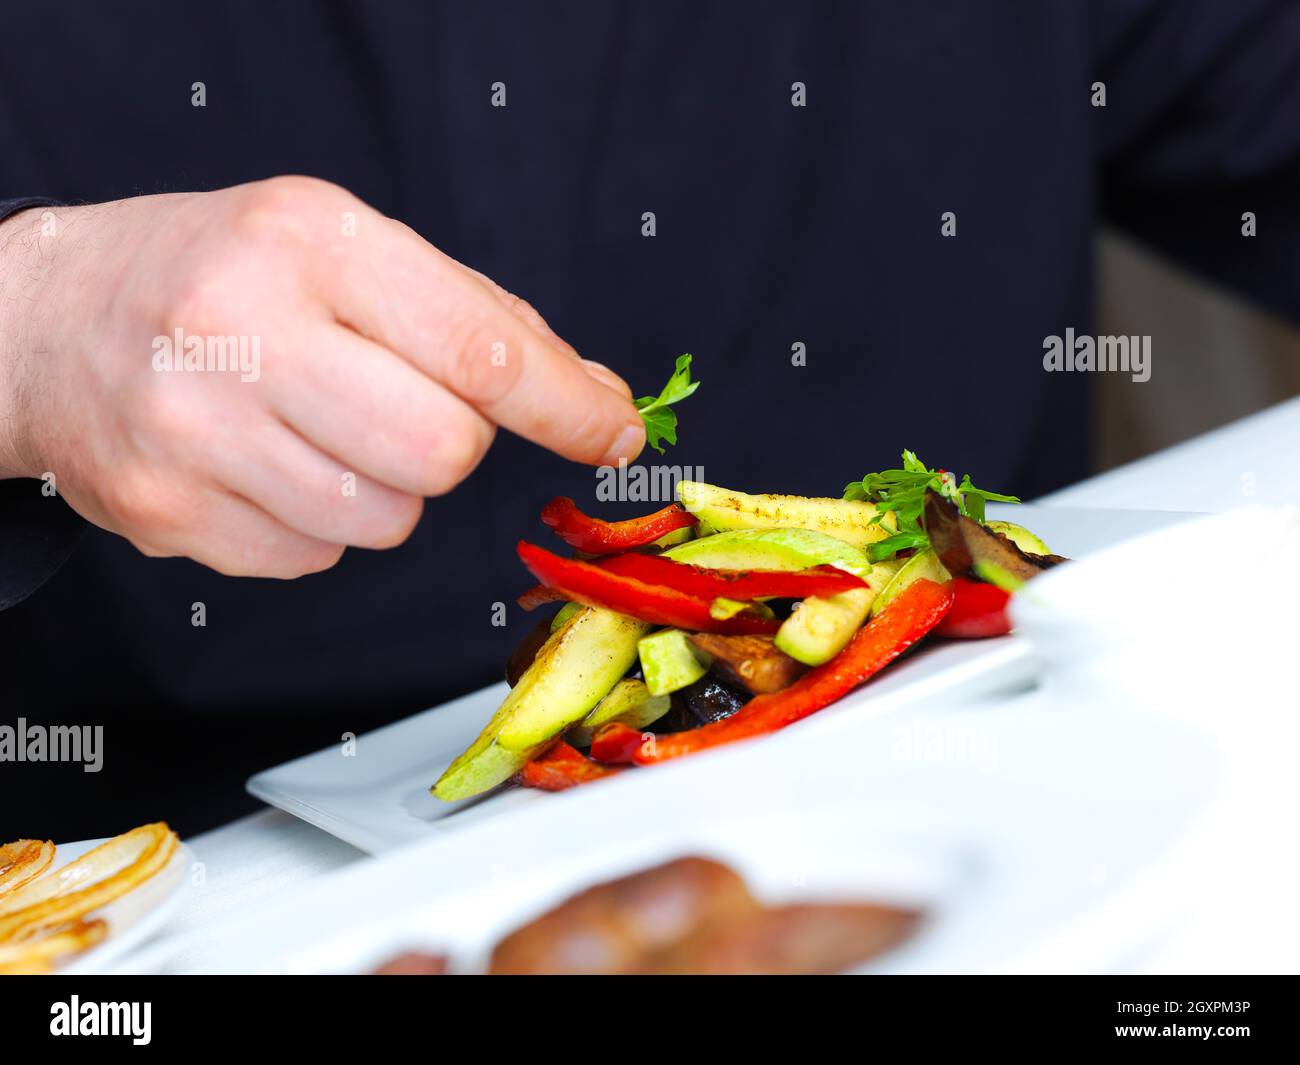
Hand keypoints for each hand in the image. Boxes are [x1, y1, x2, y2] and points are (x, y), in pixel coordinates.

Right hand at [0, 177, 643, 576]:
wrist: (55, 321)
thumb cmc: (225, 275)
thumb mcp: (349, 248)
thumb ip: (481, 319)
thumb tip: (595, 398)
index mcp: (308, 244)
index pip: (480, 352)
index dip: (568, 406)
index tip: (611, 429)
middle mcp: (242, 332)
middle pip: (441, 453)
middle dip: (453, 447)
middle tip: (406, 409)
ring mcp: (195, 433)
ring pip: (383, 519)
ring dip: (385, 489)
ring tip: (320, 431)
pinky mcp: (169, 514)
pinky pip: (316, 558)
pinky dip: (319, 524)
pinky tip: (269, 466)